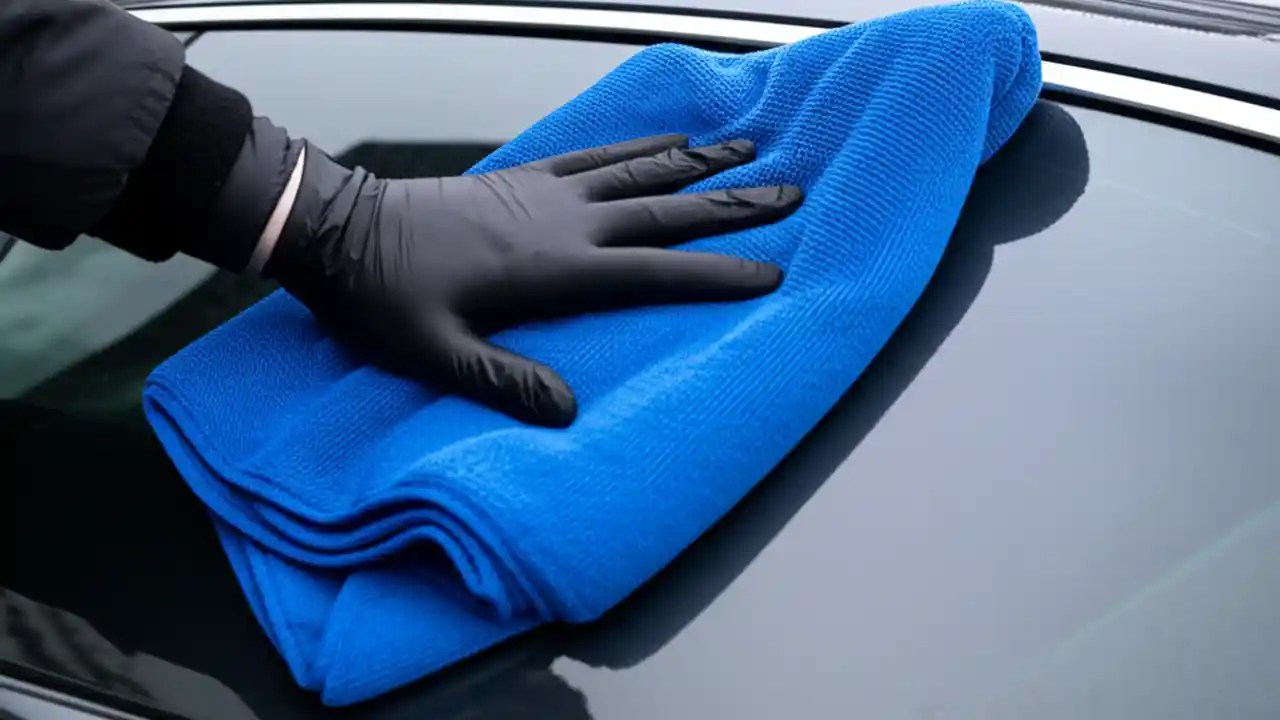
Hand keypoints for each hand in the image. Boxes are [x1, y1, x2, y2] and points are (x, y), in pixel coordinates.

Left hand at [266, 133, 802, 426]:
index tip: (773, 271)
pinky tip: (668, 140)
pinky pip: (596, 156)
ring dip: (697, 164)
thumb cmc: (380, 298)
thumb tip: (568, 414)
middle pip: (663, 211)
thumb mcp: (433, 353)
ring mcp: (544, 194)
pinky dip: (639, 146)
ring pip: (639, 173)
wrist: (335, 229)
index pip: (652, 273)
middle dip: (731, 206)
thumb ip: (502, 380)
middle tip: (793, 193)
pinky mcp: (523, 179)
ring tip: (749, 151)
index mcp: (550, 270)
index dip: (715, 273)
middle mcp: (560, 223)